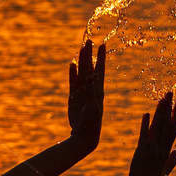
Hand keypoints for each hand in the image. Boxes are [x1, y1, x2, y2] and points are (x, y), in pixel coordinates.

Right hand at [66, 39, 104, 153]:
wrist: (84, 135)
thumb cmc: (91, 123)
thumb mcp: (93, 107)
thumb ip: (92, 91)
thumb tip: (92, 75)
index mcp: (98, 89)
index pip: (99, 69)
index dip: (101, 57)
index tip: (103, 44)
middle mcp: (90, 88)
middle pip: (89, 67)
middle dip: (89, 54)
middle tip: (89, 40)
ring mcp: (82, 92)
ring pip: (81, 72)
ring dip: (81, 60)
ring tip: (81, 48)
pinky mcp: (74, 97)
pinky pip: (73, 81)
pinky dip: (73, 73)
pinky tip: (72, 64)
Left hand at [124, 91, 175, 175]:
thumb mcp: (165, 172)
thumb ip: (172, 160)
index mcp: (166, 153)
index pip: (174, 130)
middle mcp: (160, 149)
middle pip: (166, 124)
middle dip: (169, 107)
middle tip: (170, 92)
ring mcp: (151, 150)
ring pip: (157, 127)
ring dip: (160, 112)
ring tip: (162, 98)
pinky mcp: (140, 153)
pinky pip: (143, 136)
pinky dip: (145, 125)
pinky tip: (146, 115)